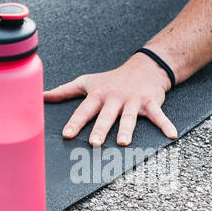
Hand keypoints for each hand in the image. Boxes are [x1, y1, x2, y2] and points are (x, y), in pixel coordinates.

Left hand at [44, 54, 177, 146]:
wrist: (144, 67)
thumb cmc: (111, 79)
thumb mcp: (87, 82)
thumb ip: (64, 91)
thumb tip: (40, 96)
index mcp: (98, 95)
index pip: (84, 110)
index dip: (75, 122)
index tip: (67, 134)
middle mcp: (114, 98)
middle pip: (106, 116)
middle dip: (100, 129)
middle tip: (94, 143)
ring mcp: (133, 100)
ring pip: (130, 117)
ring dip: (127, 129)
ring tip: (124, 143)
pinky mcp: (151, 102)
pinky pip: (159, 115)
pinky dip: (166, 125)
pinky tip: (171, 135)